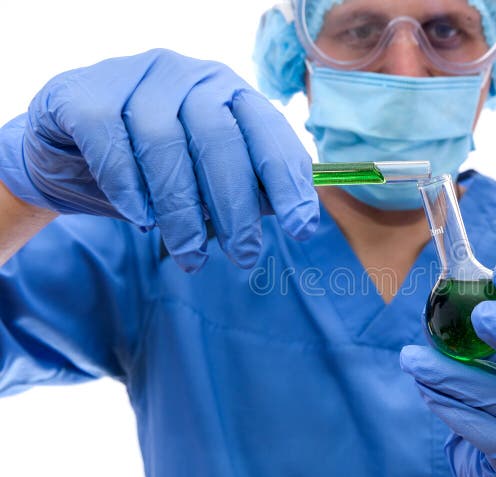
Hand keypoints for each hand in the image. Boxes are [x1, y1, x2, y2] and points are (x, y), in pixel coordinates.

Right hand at [0, 48, 317, 271]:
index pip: (268, 132)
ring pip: (164, 143)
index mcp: (229, 92)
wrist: (68, 152)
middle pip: (219, 138)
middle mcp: (189, 76)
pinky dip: (129, 187)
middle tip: (244, 255)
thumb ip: (247, 188)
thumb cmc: (154, 169)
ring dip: (181, 210)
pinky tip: (140, 220)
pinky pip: (110, 140)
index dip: (287, 181)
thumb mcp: (207, 179)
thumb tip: (292, 215)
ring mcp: (136, 77)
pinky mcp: (85, 93)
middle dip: (236, 206)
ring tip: (190, 255)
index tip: (301, 228)